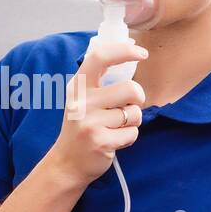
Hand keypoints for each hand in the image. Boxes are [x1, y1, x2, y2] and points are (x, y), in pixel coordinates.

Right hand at [48, 39, 148, 185]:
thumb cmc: (82, 126)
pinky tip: (114, 141)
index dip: (124, 51)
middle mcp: (81, 102)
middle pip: (131, 89)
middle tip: (127, 107)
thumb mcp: (82, 99)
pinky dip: (129, 138)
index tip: (142, 53)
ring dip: (133, 121)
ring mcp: (89, 122)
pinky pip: (132, 133)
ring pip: (134, 113)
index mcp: (77, 86)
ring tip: (115, 127)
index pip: (100, 57)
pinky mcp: (100, 141)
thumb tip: (131, 48)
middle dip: (137, 99)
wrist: (67, 163)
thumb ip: (101, 79)